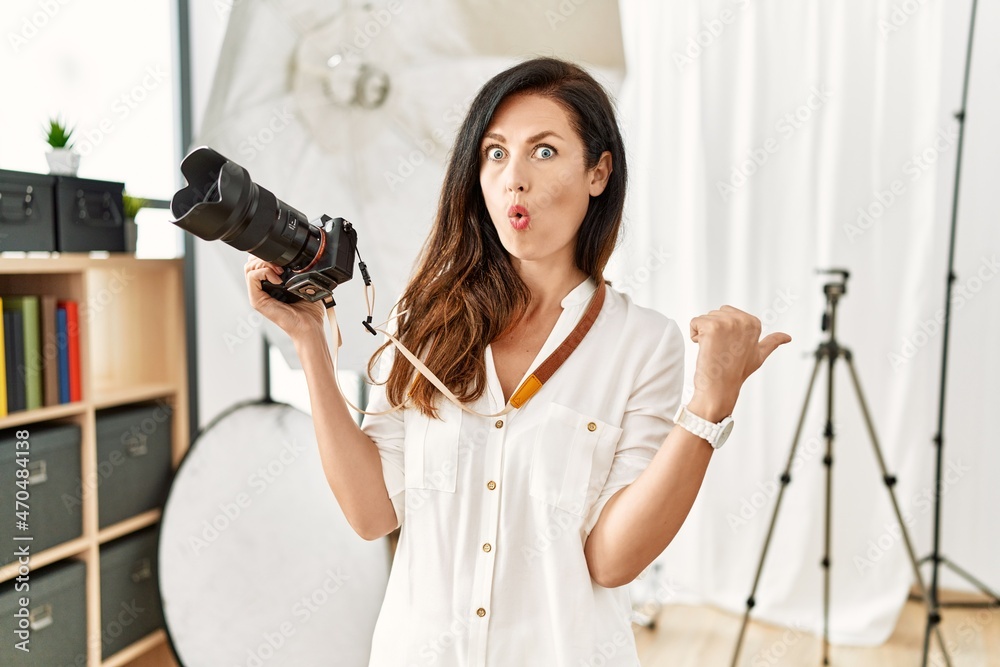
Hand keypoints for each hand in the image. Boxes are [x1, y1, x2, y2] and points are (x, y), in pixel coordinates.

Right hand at [244, 256, 328, 340]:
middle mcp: (261, 290)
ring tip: (279, 271)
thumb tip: (302, 258)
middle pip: (251, 263)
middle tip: (281, 265)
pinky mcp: (257, 300)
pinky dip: (264, 272)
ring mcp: (258, 295)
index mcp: (270, 285)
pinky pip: (252, 277)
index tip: (285, 260)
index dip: (268, 256)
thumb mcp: (305, 285)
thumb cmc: (309, 310)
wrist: (310, 326)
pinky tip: (278, 280)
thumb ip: (299, 271)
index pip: (258, 263)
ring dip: (265, 263)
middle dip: (265, 257)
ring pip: (249, 268)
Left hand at [688, 305, 790, 420]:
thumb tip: (788, 337)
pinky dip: (694, 335)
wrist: (720, 388)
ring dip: (702, 333)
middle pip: (715, 313)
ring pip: (704, 318)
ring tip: (713, 350)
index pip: (727, 313)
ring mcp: (728, 323)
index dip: (724, 331)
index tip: (730, 347)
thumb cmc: (737, 373)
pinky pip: (694, 322)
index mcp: (754, 323)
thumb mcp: (759, 355)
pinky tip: (703, 348)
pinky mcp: (712, 327)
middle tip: (720, 349)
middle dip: (713, 329)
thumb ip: (773, 342)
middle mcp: (742, 320)